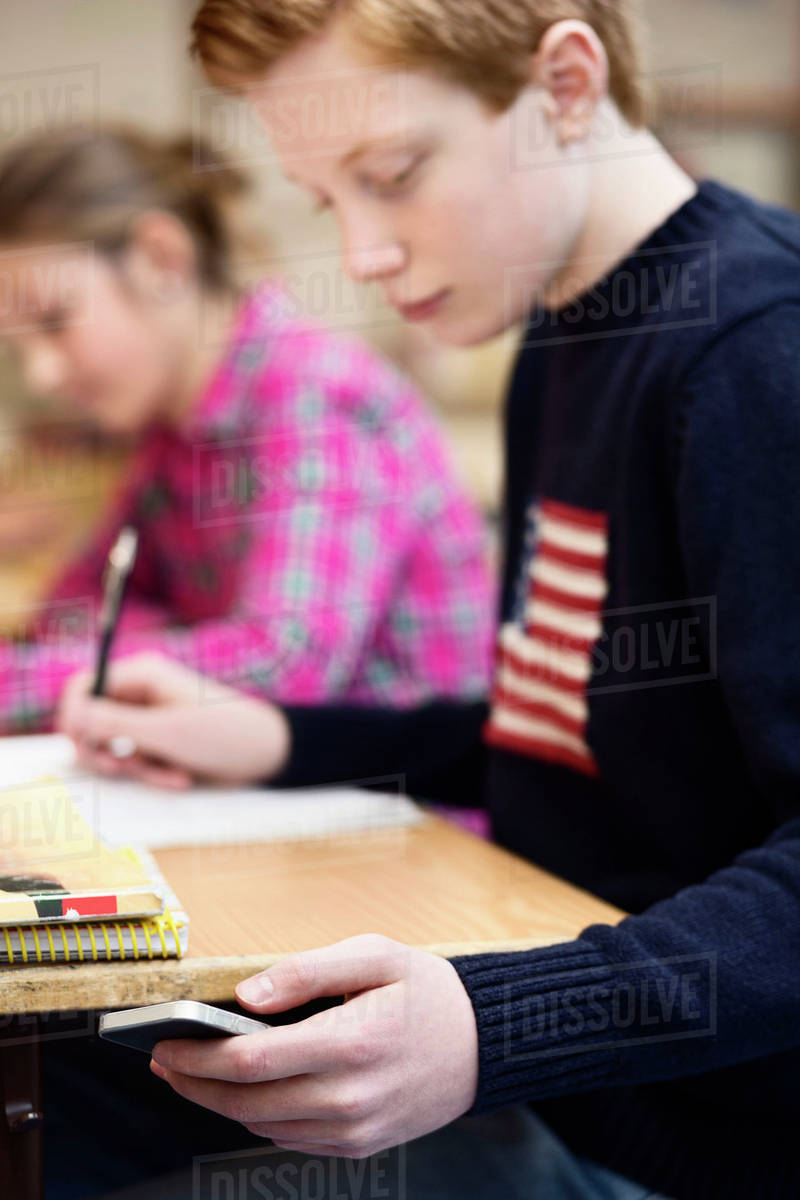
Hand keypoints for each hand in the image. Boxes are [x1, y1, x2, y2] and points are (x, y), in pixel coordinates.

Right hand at [56, 652, 290, 787]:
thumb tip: (73, 713)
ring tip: (169, 773)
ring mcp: (150, 718)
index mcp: (142, 675)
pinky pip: (136, 761)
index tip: (81, 746)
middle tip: (121, 769)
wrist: (267, 754)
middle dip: (105, 750)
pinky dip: (151, 774)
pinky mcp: (160, 742)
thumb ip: (115, 723)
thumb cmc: (222, 735)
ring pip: (113, 746)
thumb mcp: (166, 731)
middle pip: (92, 720)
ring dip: (134, 768)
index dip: (73, 716)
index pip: (83, 686)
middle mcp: (141, 693)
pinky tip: (180, 778)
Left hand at [150, 934, 478, 1157]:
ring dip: (219, 1103)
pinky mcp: (359, 1146)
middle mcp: (350, 1097)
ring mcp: (355, 1130)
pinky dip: (258, 1115)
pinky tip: (246, 1090)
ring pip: (262, 1125)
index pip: (251, 1061)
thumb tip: (246, 997)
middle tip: (164, 1060)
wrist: (483, 1044)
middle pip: (246, 1103)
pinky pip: (290, 1138)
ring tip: (195, 1073)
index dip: (197, 1057)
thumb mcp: (373, 955)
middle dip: (193, 1083)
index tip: (164, 1042)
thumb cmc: (426, 991)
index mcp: (352, 1042)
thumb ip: (305, 970)